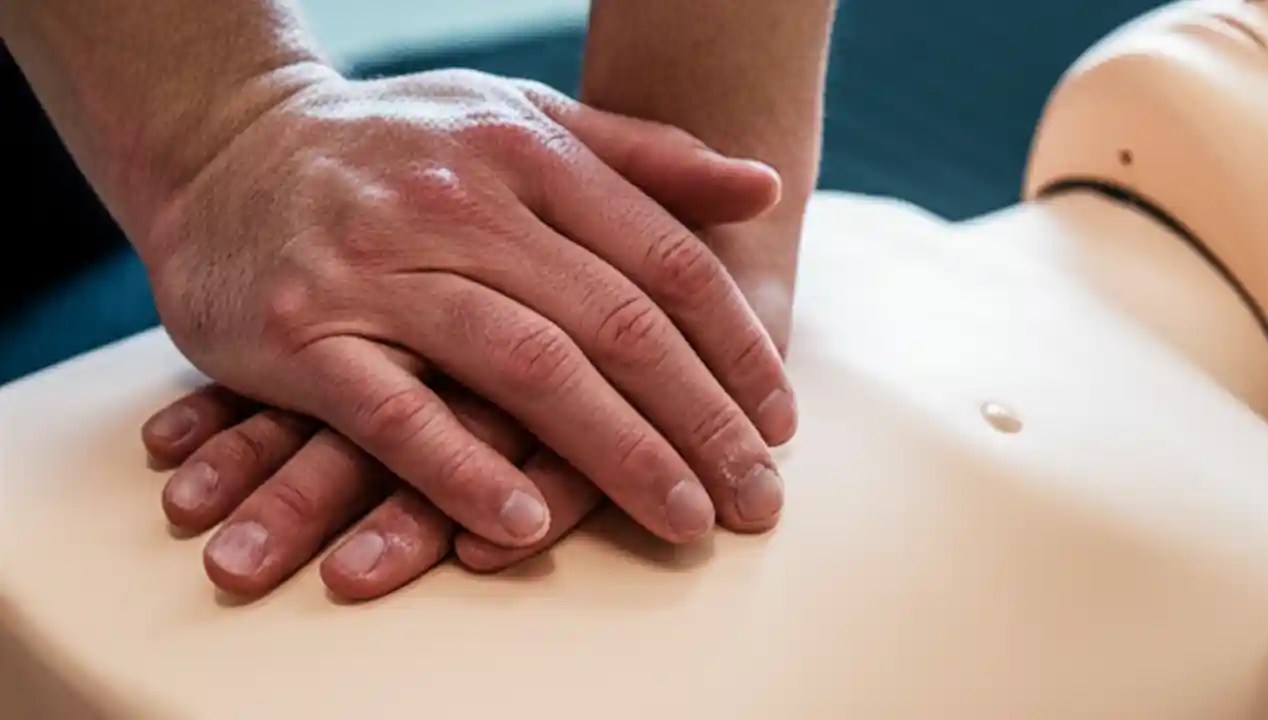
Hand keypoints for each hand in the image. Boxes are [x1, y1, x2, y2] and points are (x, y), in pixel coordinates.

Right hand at [144, 69, 797, 558]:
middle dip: (701, 420)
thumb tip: (762, 187)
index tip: (780, 421)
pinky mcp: (300, 332)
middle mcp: (462, 205)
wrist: (227, 144)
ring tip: (682, 519)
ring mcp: (379, 268)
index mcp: (530, 156)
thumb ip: (643, 157)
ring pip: (524, 367)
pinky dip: (463, 471)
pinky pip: (395, 413)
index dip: (735, 348)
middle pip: (613, 324)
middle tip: (756, 497)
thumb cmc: (398, 145)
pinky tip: (529, 524)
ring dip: (615, 454)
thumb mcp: (522, 120)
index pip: (665, 261)